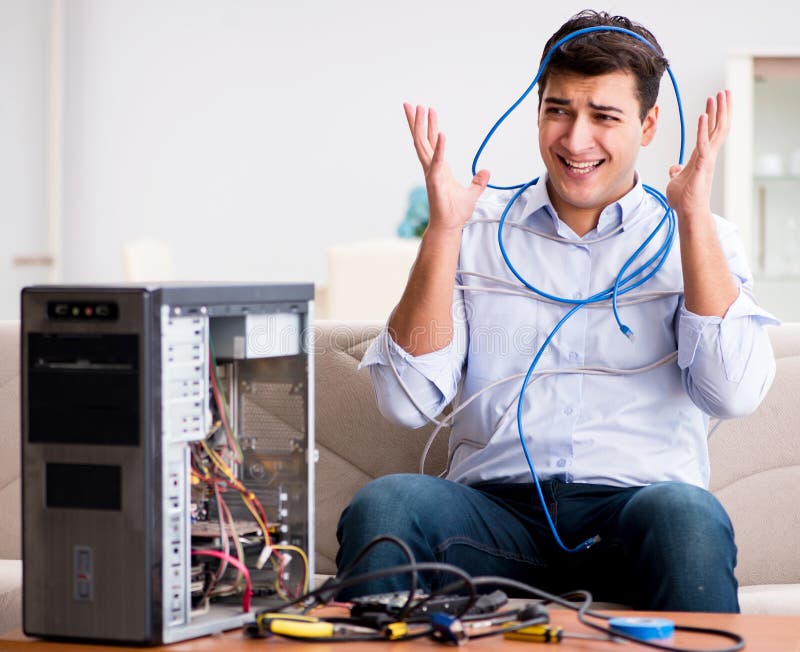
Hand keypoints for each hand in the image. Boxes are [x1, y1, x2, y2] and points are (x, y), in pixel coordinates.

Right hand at [404, 103, 489, 231]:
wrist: (450, 225)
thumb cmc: (455, 211)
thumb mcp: (472, 192)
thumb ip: (478, 181)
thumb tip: (486, 172)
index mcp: (438, 167)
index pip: (432, 142)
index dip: (429, 126)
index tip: (427, 110)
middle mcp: (431, 167)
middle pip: (421, 139)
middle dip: (416, 121)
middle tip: (410, 103)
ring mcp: (431, 173)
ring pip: (423, 145)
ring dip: (420, 127)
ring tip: (418, 109)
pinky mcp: (435, 180)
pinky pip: (437, 161)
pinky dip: (439, 148)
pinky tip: (441, 133)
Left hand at [666, 90, 730, 219]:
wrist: (687, 212)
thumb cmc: (684, 199)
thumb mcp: (676, 180)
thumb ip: (677, 171)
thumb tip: (674, 167)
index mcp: (702, 156)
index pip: (711, 131)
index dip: (713, 115)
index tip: (713, 100)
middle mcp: (708, 155)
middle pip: (719, 126)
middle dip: (722, 108)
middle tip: (724, 91)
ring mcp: (707, 160)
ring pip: (717, 131)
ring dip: (717, 112)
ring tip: (718, 95)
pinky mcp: (702, 165)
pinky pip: (703, 144)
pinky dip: (703, 129)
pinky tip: (703, 116)